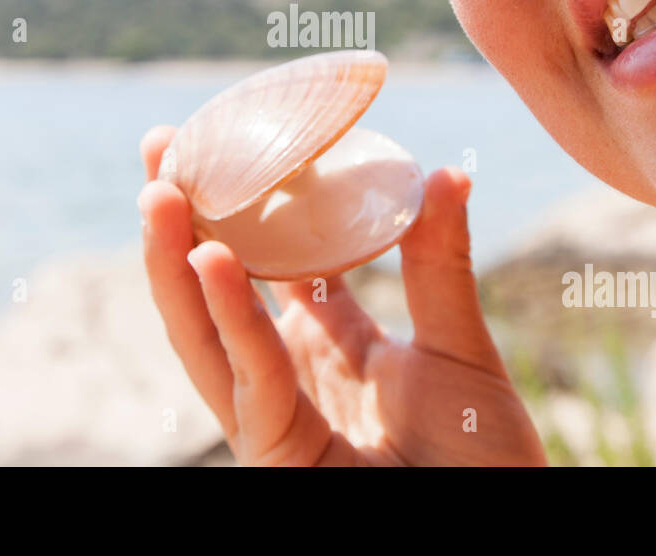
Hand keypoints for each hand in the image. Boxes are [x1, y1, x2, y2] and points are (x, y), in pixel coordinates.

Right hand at [138, 125, 546, 465]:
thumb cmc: (483, 461)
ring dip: (175, 262)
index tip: (222, 139)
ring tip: (159, 191)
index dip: (240, 204)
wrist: (495, 526)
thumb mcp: (461, 351)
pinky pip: (249, 379)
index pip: (266, 262)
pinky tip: (212, 260)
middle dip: (182, 222)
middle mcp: (288, 372)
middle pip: (213, 290)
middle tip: (161, 147)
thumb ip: (441, 268)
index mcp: (328, 343)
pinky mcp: (277, 452)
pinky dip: (229, 320)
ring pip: (204, 334)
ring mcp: (274, 414)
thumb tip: (448, 172)